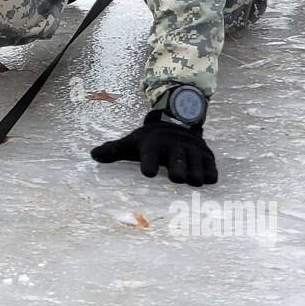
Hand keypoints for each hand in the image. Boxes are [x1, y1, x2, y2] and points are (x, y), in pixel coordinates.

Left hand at [90, 110, 217, 185]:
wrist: (176, 123)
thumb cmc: (148, 142)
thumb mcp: (130, 144)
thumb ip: (113, 150)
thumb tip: (93, 155)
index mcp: (154, 144)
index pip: (150, 153)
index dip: (148, 162)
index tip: (147, 173)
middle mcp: (174, 145)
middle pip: (177, 157)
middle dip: (178, 167)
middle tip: (177, 178)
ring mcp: (192, 150)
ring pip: (196, 161)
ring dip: (196, 172)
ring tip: (195, 181)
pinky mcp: (206, 155)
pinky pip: (211, 165)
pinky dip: (211, 172)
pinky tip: (211, 180)